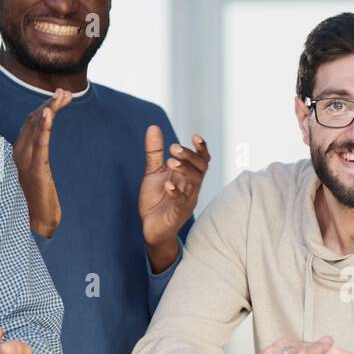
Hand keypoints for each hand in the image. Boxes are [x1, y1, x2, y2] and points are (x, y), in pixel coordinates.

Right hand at [12, 89, 71, 236]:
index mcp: (20, 153)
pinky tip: (49, 113)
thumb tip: (42, 144)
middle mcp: (19, 153)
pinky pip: (40, 144)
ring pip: (37, 128)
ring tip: (62, 95)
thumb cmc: (36, 202)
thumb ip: (38, 158)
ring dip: (50, 108)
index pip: (32, 123)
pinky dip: (44, 126)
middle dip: (50, 104)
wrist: (33, 225)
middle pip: (34, 120)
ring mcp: (26, 161)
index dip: (45, 108)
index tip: (59, 96)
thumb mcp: (38, 174)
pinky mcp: (36, 170)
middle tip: (65, 92)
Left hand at [140, 126, 210, 270]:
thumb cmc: (156, 200)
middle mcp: (191, 187)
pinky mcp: (178, 213)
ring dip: (184, 170)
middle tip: (173, 147)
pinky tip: (167, 185)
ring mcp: (187, 200)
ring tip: (170, 162)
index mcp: (188, 177)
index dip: (201, 149)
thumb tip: (154, 127)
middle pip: (201, 168)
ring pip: (195, 182)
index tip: (195, 136)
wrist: (151, 227)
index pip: (201, 160)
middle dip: (190, 156)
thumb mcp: (153, 172)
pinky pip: (182, 202)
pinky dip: (176, 192)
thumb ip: (155, 151)